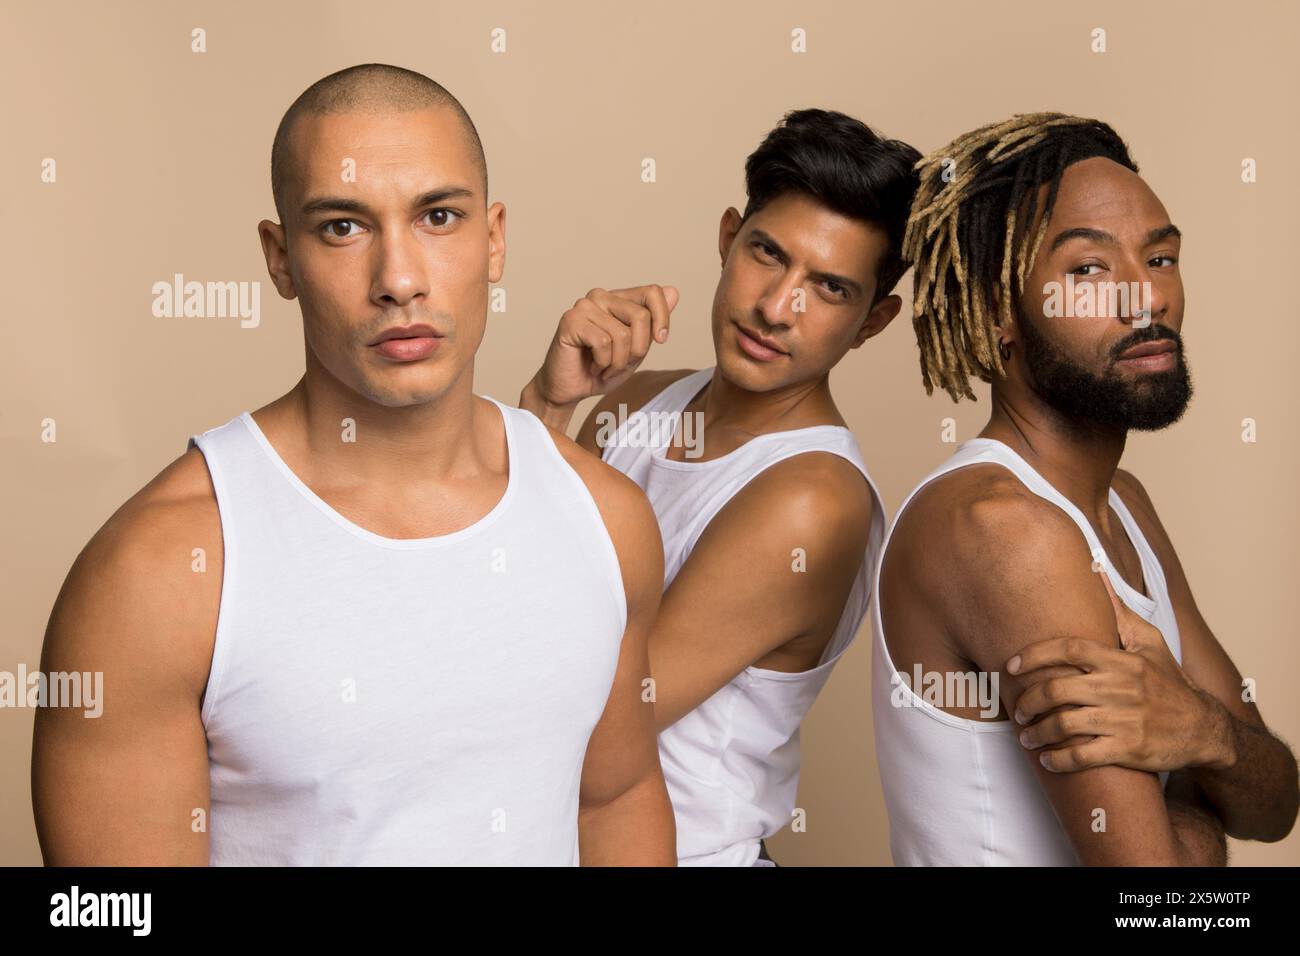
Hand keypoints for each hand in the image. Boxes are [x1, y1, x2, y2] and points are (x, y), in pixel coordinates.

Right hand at [530, 285, 678, 408]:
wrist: (569, 390)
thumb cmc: (601, 370)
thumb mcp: (636, 349)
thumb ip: (652, 322)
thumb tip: (673, 290)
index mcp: (618, 299)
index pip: (652, 292)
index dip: (663, 318)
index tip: (660, 340)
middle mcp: (601, 296)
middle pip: (641, 316)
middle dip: (637, 349)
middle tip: (620, 363)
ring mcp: (584, 306)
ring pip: (623, 334)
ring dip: (618, 362)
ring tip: (604, 367)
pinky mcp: (571, 320)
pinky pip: (603, 342)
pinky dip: (603, 363)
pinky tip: (592, 367)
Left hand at [1007, 568, 1231, 772]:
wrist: (1204, 729)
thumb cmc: (1168, 682)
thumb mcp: (1149, 642)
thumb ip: (1118, 611)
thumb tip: (1096, 571)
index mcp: (1121, 659)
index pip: (1068, 649)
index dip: (1034, 656)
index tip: (1012, 667)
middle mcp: (1121, 687)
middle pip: (1058, 689)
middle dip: (1028, 700)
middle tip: (1018, 708)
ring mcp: (1126, 720)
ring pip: (1065, 725)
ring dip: (1037, 732)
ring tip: (1027, 737)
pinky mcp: (1130, 749)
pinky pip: (1083, 756)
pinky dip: (1058, 759)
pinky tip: (1046, 759)